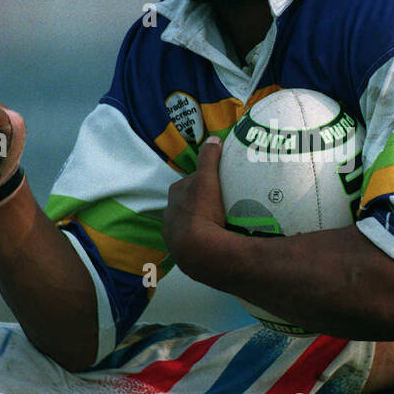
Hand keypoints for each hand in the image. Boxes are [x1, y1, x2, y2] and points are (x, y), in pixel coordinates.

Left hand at [163, 136, 227, 271]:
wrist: (201, 251)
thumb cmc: (202, 212)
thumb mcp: (207, 180)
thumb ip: (209, 158)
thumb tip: (214, 139)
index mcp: (175, 195)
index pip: (191, 182)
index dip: (205, 181)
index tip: (220, 184)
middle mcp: (169, 215)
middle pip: (189, 203)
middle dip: (202, 202)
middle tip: (223, 204)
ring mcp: (174, 236)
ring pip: (190, 224)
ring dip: (202, 223)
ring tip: (222, 224)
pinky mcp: (181, 254)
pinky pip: (194, 243)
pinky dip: (202, 240)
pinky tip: (215, 241)